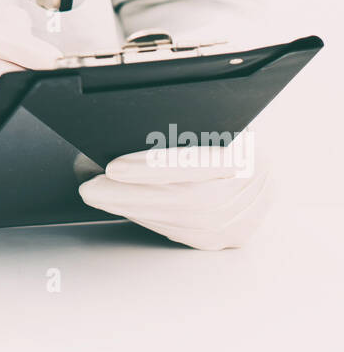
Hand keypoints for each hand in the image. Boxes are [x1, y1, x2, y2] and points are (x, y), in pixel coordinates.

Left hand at [77, 134, 272, 248]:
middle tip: (92, 188)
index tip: (113, 167)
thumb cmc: (216, 126)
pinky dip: (152, 220)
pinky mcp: (234, 235)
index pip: (201, 163)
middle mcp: (259, 187)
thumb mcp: (196, 116)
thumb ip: (167, 125)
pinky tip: (127, 209)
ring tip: (102, 198)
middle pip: (189, 200)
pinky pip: (187, 234)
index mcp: (252, 149)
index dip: (154, 168)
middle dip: (132, 196)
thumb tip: (108, 137)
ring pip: (186, 222)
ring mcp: (249, 216)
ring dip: (136, 211)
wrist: (253, 152)